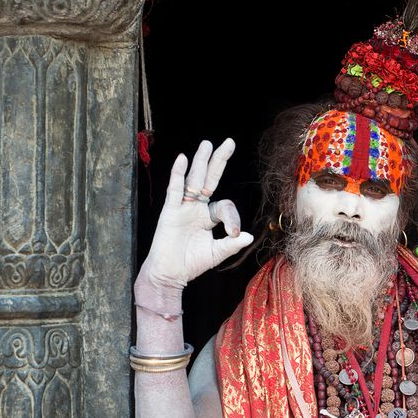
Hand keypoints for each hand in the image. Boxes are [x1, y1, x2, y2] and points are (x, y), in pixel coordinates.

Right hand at [139, 139, 253, 291]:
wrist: (170, 274)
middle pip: (209, 179)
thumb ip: (231, 244)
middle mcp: (196, 208)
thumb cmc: (192, 263)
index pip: (225, 206)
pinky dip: (178, 174)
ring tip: (208, 144)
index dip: (232, 217)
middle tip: (229, 142)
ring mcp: (183, 208)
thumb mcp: (216, 253)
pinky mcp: (170, 212)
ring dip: (200, 161)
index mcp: (208, 216)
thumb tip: (247, 236)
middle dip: (219, 161)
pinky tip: (183, 159)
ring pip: (193, 179)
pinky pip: (174, 190)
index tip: (233, 233)